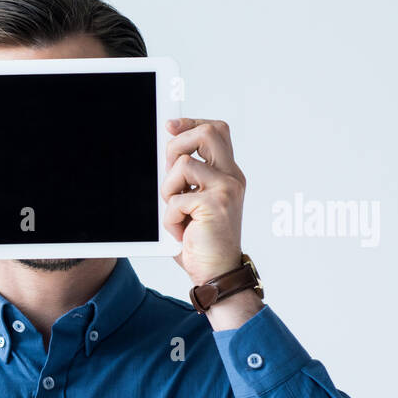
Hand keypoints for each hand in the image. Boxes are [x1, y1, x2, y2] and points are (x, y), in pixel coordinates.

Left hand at [161, 117, 245, 284]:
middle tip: (168, 172)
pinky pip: (177, 198)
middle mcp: (232, 178)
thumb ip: (185, 180)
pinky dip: (170, 217)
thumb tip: (165, 155)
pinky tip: (180, 231)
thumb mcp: (192, 204)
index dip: (191, 123)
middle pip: (208, 132)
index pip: (215, 130)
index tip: (170, 126)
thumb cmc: (202, 243)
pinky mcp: (215, 205)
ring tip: (175, 211)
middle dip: (177, 145)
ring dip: (168, 188)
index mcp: (228, 174)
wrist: (217, 274)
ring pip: (184, 164)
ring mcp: (226, 190)